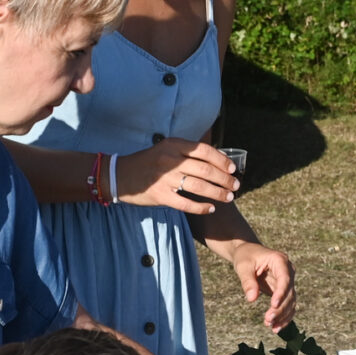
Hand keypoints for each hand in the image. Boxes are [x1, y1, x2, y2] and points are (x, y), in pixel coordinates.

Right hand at [116, 138, 237, 215]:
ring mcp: (166, 179)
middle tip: (236, 185)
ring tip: (229, 197)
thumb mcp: (165, 149)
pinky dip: (201, 207)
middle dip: (225, 179)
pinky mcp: (161, 196)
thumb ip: (186, 152)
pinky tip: (210, 208)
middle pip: (206, 170)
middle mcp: (171, 160)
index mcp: (174, 145)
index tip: (233, 168)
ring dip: (218, 193)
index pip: (205, 151)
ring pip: (200, 186)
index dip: (222, 160)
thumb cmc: (147, 162)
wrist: (119, 175)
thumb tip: (215, 158)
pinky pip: (186, 203)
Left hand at [227, 241, 296, 331]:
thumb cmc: (245, 257)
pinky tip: (275, 328)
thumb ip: (247, 282)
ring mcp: (287, 281)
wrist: (248, 253)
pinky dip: (283, 317)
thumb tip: (251, 299)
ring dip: (282, 315)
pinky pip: (287, 305)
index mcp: (280, 261)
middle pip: (289, 293)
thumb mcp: (243, 266)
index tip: (273, 305)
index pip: (284, 279)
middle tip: (268, 320)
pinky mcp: (283, 291)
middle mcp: (288, 271)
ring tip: (271, 326)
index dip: (281, 293)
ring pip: (290, 302)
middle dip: (280, 308)